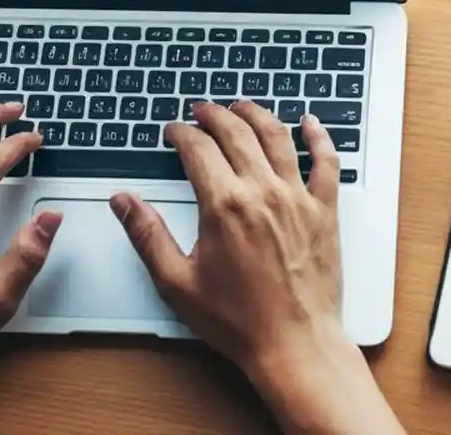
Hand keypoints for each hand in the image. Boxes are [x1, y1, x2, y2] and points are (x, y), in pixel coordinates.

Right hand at [112, 101, 402, 434]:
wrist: (294, 344)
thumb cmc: (238, 320)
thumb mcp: (177, 282)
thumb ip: (147, 235)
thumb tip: (124, 201)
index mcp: (223, 206)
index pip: (198, 149)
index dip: (181, 133)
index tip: (173, 131)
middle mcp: (262, 193)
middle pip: (236, 132)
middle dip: (214, 114)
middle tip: (202, 110)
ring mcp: (297, 198)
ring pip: (278, 137)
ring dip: (257, 114)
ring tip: (241, 106)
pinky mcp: (324, 211)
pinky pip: (326, 163)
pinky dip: (319, 137)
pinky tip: (310, 123)